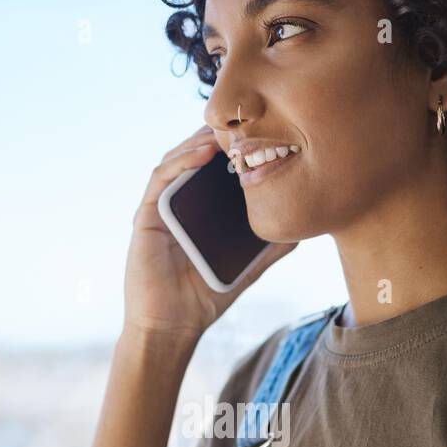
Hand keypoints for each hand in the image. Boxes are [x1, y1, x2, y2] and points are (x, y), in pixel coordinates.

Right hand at [123, 125, 298, 342]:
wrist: (173, 326)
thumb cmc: (203, 298)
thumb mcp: (245, 269)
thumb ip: (268, 250)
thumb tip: (301, 233)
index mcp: (197, 211)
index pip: (212, 170)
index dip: (232, 149)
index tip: (259, 133)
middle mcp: (176, 204)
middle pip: (194, 157)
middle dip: (217, 136)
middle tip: (244, 120)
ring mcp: (159, 208)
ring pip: (176, 160)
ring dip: (199, 141)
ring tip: (225, 130)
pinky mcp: (146, 217)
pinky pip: (160, 180)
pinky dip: (180, 162)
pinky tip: (202, 154)